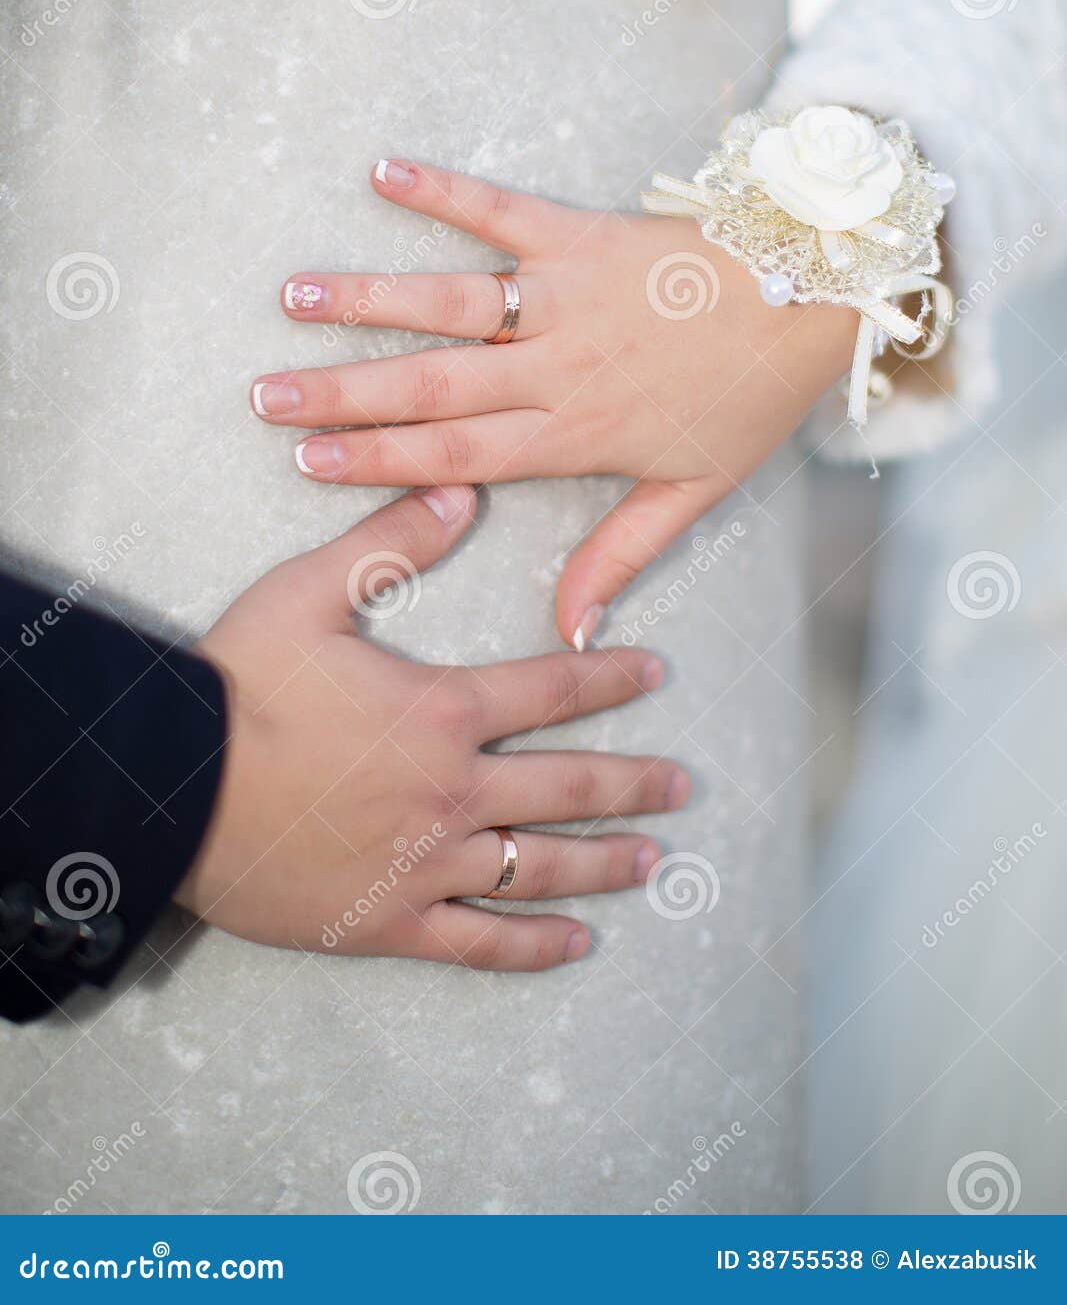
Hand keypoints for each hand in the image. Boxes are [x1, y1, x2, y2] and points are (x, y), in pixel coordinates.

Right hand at [181, 486, 685, 970]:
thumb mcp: (306, 595)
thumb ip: (389, 543)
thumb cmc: (236, 689)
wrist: (170, 790)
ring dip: (605, 861)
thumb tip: (459, 495)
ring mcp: (427, 862)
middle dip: (634, 783)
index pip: (552, 690)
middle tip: (682, 785)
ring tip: (652, 860)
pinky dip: (533, 944)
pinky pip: (480, 940)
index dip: (609, 679)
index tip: (653, 673)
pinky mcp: (391, 919)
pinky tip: (576, 943)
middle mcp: (453, 790)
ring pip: (540, 865)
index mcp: (441, 710)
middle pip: (569, 787)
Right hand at [251, 158, 857, 649]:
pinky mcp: (583, 234)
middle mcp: (558, 366)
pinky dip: (445, 191)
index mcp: (577, 434)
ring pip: (451, 303)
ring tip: (295, 298)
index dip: (379, 462)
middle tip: (267, 397)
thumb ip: (621, 556)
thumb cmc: (752, 396)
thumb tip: (568, 630)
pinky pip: (503, 210)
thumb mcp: (695, 491)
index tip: (309, 465)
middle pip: (433, 386)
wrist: (816, 296)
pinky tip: (383, 173)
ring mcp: (567, 296)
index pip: (458, 454)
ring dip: (369, 300)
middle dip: (343, 394)